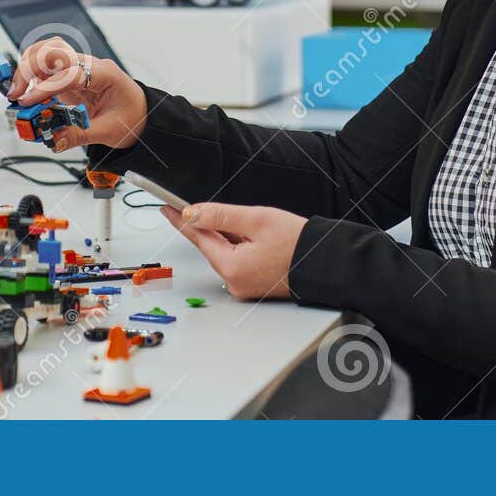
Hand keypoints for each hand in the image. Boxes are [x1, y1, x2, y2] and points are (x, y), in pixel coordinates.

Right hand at [6, 36, 148, 151]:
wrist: (144, 115)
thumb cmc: (132, 118)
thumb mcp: (109, 132)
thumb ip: (79, 135)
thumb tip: (53, 139)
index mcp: (104, 74)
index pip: (68, 74)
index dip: (45, 87)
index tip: (28, 102)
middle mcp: (90, 66)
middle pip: (54, 50)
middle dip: (30, 67)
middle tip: (16, 93)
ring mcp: (79, 69)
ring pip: (48, 52)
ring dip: (28, 67)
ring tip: (17, 91)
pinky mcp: (71, 78)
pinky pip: (48, 68)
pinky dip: (32, 76)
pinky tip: (26, 93)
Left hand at [164, 202, 304, 299]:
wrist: (327, 263)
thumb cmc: (299, 242)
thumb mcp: (256, 220)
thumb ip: (221, 216)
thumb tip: (193, 214)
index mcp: (232, 267)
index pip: (198, 238)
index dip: (181, 220)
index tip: (167, 208)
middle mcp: (234, 282)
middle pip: (212, 246)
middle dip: (212, 226)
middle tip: (215, 208)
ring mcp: (244, 287)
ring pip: (225, 253)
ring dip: (229, 235)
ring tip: (252, 224)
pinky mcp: (254, 286)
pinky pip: (238, 261)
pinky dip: (239, 246)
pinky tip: (254, 237)